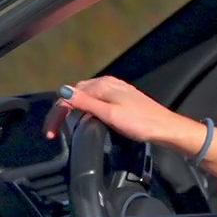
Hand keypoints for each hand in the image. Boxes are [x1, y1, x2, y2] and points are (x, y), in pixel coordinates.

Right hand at [45, 76, 216, 187]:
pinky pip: (94, 100)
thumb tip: (63, 91)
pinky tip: (84, 121)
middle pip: (75, 93)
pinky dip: (84, 110)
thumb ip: (85, 103)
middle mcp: (107, 83)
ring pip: (84, 96)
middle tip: (54, 132)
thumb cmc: (141, 123)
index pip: (69, 94)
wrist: (166, 128)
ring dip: (72, 110)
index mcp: (102, 85)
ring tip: (64, 128)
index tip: (50, 134)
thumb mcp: (110, 115)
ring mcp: (114, 89)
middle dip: (61, 111)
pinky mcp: (120, 98)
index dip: (56, 113)